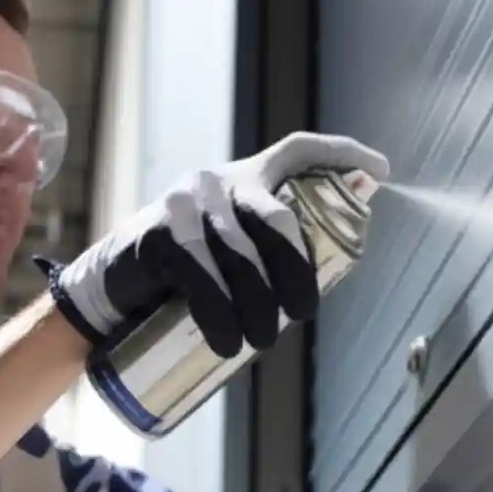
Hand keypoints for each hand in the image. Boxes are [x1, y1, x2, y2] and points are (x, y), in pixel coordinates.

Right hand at [38, 132, 387, 356]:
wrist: (111, 287)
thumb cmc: (188, 272)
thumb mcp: (231, 245)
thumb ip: (269, 246)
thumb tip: (331, 273)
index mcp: (246, 177)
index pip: (298, 150)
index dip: (341, 155)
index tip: (381, 170)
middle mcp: (220, 182)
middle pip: (279, 220)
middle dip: (298, 272)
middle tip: (302, 313)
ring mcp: (186, 205)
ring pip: (242, 254)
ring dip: (260, 304)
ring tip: (265, 340)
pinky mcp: (157, 236)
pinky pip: (200, 275)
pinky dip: (219, 314)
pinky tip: (228, 341)